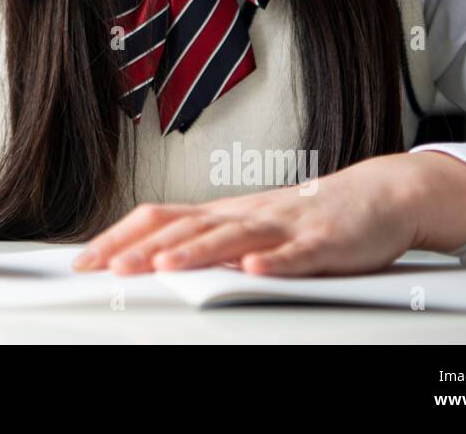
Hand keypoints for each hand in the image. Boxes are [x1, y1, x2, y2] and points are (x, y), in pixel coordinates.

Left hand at [71, 151, 465, 276]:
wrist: (380, 194)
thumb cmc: (311, 215)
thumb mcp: (250, 227)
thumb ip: (208, 242)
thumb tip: (153, 259)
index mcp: (224, 213)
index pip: (159, 218)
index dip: (120, 237)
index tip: (85, 260)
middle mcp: (246, 214)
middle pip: (185, 227)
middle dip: (144, 249)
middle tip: (109, 269)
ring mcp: (283, 226)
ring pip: (233, 238)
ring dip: (196, 253)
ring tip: (164, 267)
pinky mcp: (323, 241)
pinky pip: (297, 254)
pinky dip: (275, 263)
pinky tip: (254, 271)